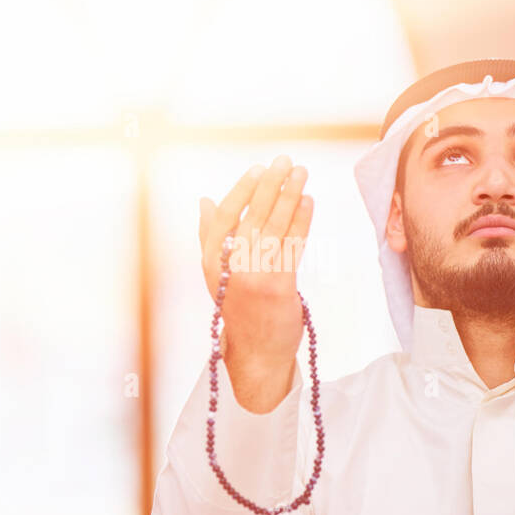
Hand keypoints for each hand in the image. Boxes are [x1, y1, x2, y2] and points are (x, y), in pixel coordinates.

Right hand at [198, 155, 312, 405]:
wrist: (257, 352)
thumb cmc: (240, 308)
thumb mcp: (218, 274)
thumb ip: (210, 237)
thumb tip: (205, 201)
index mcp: (212, 262)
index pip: (225, 217)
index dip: (242, 191)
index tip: (257, 169)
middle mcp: (231, 268)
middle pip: (252, 217)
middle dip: (270, 185)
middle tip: (284, 161)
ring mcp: (255, 277)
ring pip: (275, 227)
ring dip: (290, 196)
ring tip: (301, 173)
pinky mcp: (279, 286)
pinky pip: (292, 245)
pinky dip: (301, 221)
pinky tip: (308, 201)